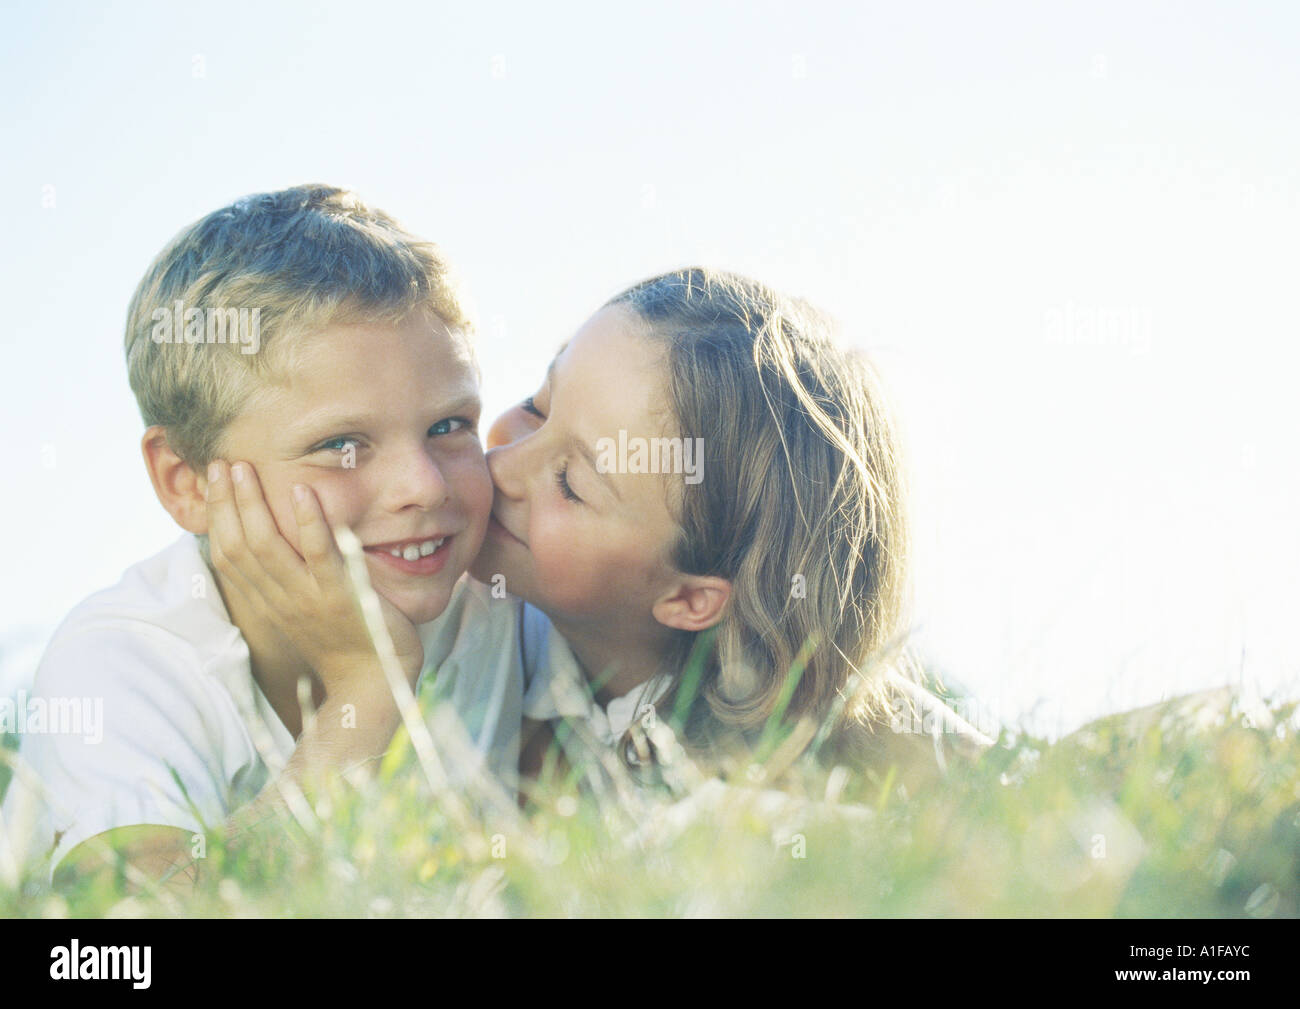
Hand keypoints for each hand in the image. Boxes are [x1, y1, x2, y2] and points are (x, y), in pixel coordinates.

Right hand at [204, 460, 423, 689]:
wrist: (372, 684)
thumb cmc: (344, 642)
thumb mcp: (302, 610)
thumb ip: (286, 579)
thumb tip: (275, 544)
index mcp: (268, 602)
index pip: (227, 555)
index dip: (216, 516)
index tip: (212, 479)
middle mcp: (280, 599)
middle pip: (238, 546)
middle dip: (226, 502)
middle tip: (220, 462)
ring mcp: (309, 599)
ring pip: (267, 547)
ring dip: (253, 505)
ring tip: (244, 469)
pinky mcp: (342, 597)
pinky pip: (320, 556)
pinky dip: (309, 523)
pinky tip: (304, 492)